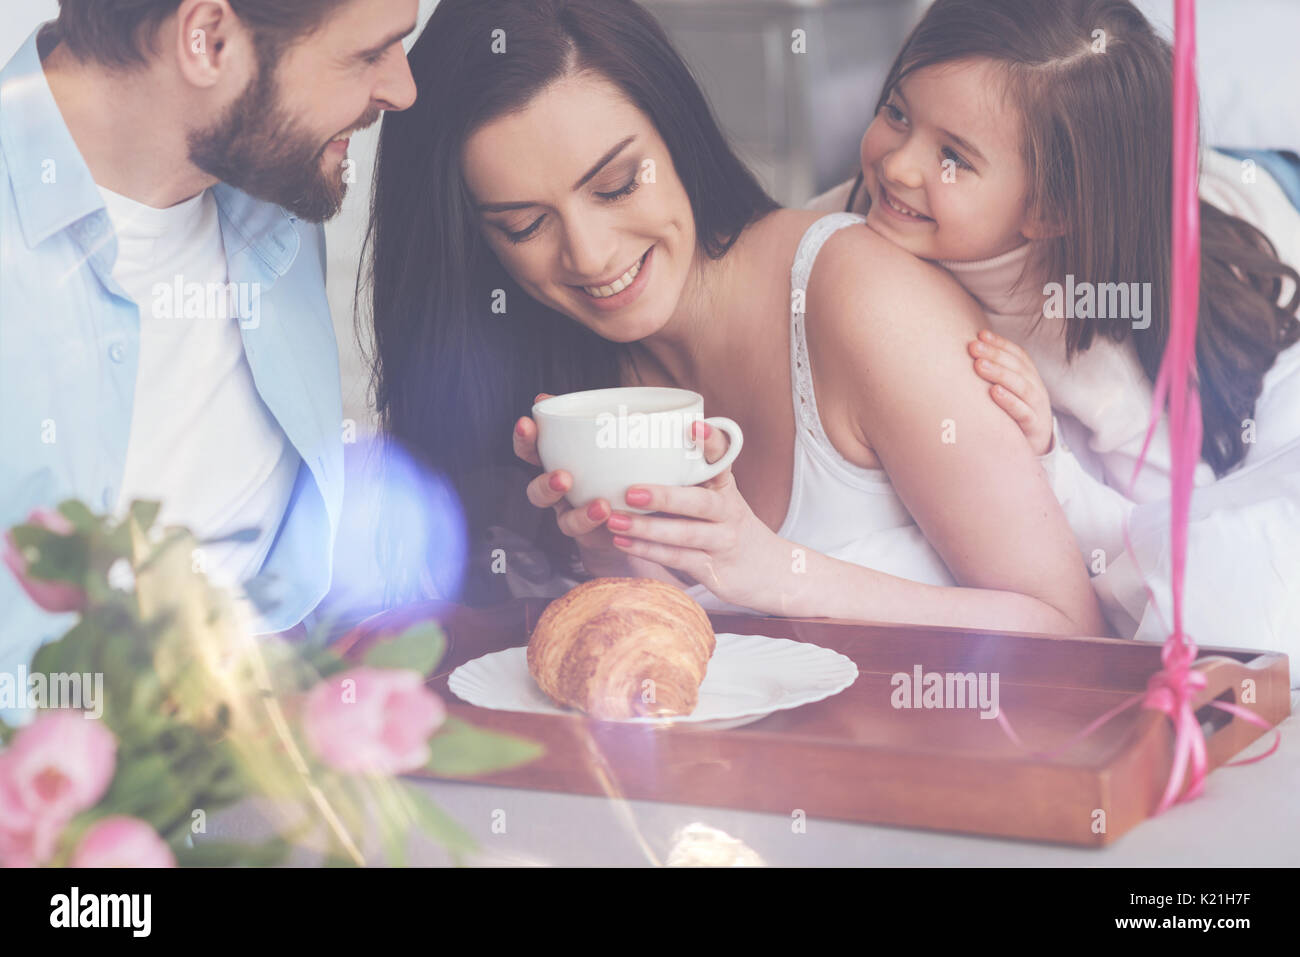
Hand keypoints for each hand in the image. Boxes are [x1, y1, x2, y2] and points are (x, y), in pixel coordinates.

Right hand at [513, 394, 689, 586]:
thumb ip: (667, 432)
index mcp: (571, 457)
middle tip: (562, 476)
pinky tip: (609, 514)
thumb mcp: (659, 451)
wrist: (664, 522)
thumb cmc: (655, 476)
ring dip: (572, 509)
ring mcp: (574, 513)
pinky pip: (582, 533)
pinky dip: (592, 523)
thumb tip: (691, 416)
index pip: (538, 445)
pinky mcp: (591, 535)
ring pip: (555, 513)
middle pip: (536, 481)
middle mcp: (566, 486)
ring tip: (599, 505)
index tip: (529, 420)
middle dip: (540, 476)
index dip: (528, 436)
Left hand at [604, 421, 789, 610]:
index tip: (694, 427)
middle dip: (664, 497)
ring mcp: (723, 541)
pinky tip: (624, 543)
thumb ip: (689, 477)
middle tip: (631, 493)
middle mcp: (729, 511)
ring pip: (686, 534)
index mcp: (726, 487)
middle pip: (699, 502)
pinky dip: (649, 552)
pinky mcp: (715, 570)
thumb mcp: (719, 496)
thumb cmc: (727, 526)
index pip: (723, 459)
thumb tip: (637, 453)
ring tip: (615, 522)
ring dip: (647, 530)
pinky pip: (679, 559)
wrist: (771, 570)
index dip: (712, 442)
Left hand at [968, 330, 1053, 455]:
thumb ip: (994, 375)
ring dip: (999, 374)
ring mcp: (1036, 407)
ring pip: (1021, 386)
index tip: (979, 335)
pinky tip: (994, 392)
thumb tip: (968, 352)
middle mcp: (1035, 388)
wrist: (1034, 447)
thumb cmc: (1014, 414)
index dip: (1000, 344)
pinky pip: (1023, 412)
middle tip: (973, 347)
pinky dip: (1009, 401)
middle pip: (1017, 367)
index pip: (1017, 355)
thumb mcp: (1008, 392)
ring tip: (979, 366)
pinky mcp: (1034, 426)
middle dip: (995, 355)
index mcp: (1029, 377)